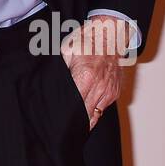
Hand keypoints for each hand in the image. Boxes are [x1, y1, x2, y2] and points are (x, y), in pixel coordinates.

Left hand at [59, 15, 124, 131]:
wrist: (109, 36)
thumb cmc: (86, 42)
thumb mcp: (66, 51)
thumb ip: (60, 71)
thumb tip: (49, 85)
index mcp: (85, 77)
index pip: (74, 106)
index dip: (66, 116)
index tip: (58, 122)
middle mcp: (99, 87)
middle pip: (85, 115)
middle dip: (74, 122)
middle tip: (62, 128)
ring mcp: (109, 91)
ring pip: (95, 115)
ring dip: (84, 118)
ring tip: (72, 123)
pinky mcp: (115, 93)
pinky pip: (103, 108)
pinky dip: (94, 109)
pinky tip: (85, 108)